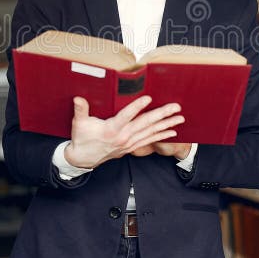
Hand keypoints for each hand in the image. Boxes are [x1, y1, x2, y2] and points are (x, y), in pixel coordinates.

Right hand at [64, 95, 183, 168]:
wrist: (83, 159)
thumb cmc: (81, 139)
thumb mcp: (80, 124)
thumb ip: (81, 110)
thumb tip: (78, 98)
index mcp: (111, 129)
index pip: (127, 116)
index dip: (137, 107)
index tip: (148, 98)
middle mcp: (123, 137)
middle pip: (145, 124)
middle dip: (162, 114)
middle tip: (175, 107)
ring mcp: (129, 143)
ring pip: (151, 132)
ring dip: (166, 125)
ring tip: (180, 118)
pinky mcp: (131, 147)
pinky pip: (149, 141)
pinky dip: (161, 136)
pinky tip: (172, 132)